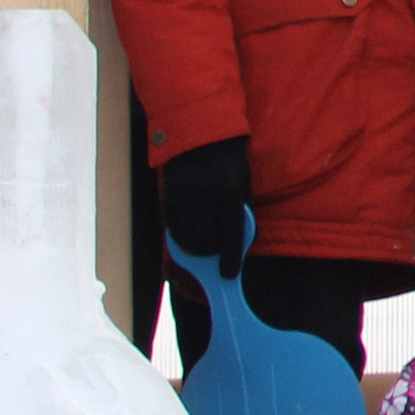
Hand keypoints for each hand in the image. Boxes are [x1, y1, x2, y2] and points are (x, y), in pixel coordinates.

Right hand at [158, 136, 254, 277]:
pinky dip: (180, 236)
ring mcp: (184, 203)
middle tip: (215, 251)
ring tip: (202, 240)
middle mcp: (205, 202)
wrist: (199, 139)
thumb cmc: (228, 163)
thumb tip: (246, 243)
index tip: (228, 275)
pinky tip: (188, 229)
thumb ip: (243, 213)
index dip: (229, 261)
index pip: (230, 238)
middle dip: (211, 253)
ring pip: (186, 241)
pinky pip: (173, 230)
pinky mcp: (168, 202)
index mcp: (229, 197)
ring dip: (194, 247)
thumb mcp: (243, 185)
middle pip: (205, 245)